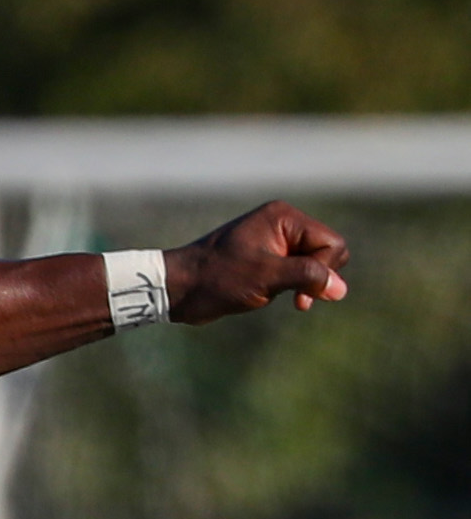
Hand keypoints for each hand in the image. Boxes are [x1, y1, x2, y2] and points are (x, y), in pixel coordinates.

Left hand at [167, 201, 349, 321]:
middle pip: (327, 252)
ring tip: (277, 296)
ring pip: (312, 265)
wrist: (177, 288)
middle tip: (296, 300)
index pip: (332, 244)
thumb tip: (341, 289)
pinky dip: (288, 287)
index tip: (302, 294)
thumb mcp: (267, 277)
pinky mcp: (264, 258)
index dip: (324, 271)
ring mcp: (273, 241)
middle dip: (315, 277)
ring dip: (300, 285)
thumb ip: (308, 277)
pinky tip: (268, 295)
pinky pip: (294, 272)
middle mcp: (282, 224)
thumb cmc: (217, 279)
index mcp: (284, 218)